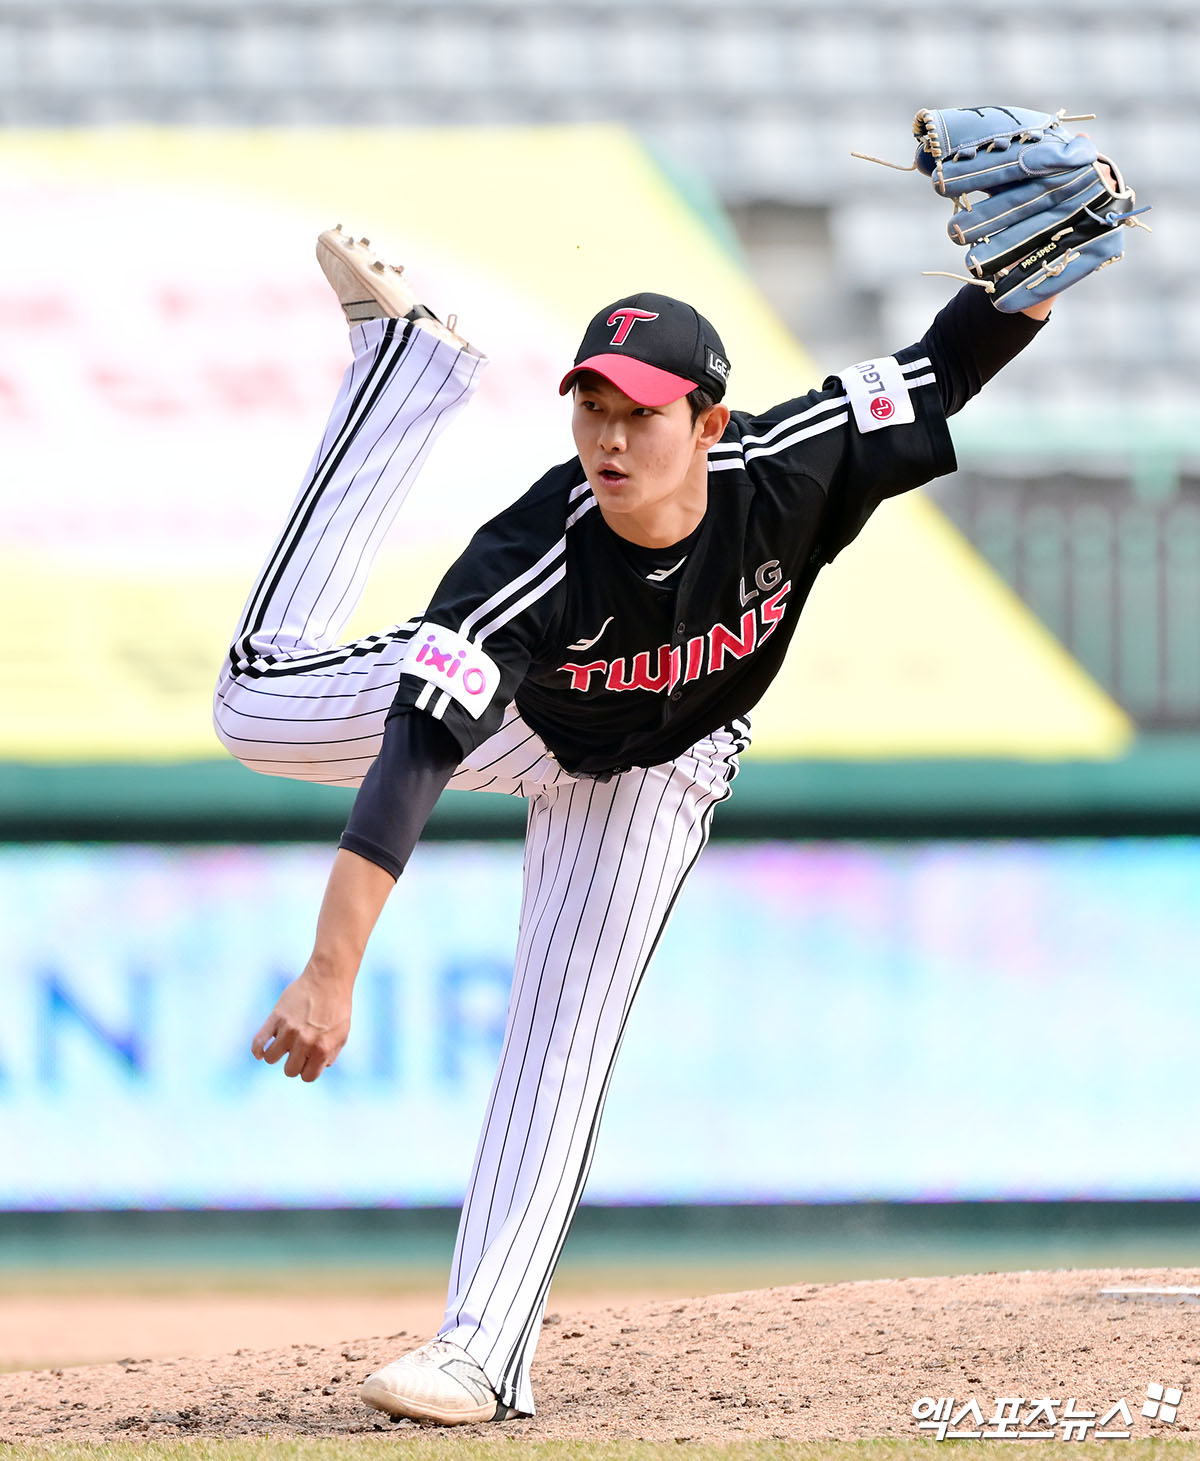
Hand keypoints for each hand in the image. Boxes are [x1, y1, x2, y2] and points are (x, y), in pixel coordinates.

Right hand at [252, 964, 352, 1081]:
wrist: (328, 979)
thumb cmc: (337, 1006)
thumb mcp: (342, 1034)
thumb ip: (331, 1054)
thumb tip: (319, 1066)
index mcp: (322, 1048)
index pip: (307, 1076)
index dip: (308, 1069)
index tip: (309, 1059)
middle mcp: (304, 1041)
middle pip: (289, 1070)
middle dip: (294, 1063)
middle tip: (299, 1050)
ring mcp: (289, 1029)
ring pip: (271, 1058)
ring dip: (277, 1054)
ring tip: (284, 1044)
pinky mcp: (276, 1017)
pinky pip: (259, 1041)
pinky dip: (257, 1049)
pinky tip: (261, 1052)